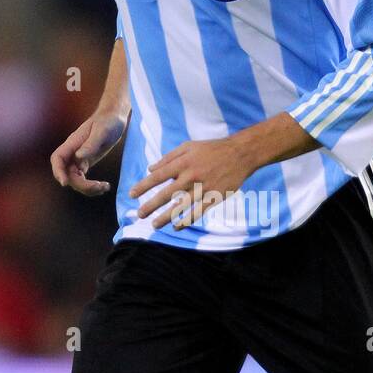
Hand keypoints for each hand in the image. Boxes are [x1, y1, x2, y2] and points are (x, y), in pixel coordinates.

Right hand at [51, 111, 125, 194]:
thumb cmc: (108, 120)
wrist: (114, 117)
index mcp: (72, 143)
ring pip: (75, 179)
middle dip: (80, 185)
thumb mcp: (102, 131)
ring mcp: (79, 159)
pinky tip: (105, 187)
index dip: (58, 171)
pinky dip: (92, 186)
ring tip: (105, 187)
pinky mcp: (86, 163)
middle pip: (67, 174)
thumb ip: (91, 144)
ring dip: (88, 188)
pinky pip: (84, 179)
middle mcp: (73, 152)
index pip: (57, 159)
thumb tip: (79, 157)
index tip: (64, 183)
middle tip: (99, 186)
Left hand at [129, 135, 254, 229]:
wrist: (240, 154)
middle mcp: (191, 176)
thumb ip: (168, 157)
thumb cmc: (212, 149)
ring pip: (180, 207)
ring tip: (154, 225)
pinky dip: (186, 220)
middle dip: (150, 206)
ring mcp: (203, 188)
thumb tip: (150, 169)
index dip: (143, 186)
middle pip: (166, 194)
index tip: (132, 194)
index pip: (158, 177)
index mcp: (183, 163)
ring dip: (165, 217)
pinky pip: (198, 212)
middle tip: (140, 214)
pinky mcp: (214, 197)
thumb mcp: (188, 147)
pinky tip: (177, 226)